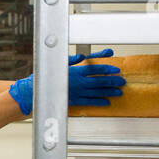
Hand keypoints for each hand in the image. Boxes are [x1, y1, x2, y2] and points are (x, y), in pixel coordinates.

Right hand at [8, 49, 125, 115]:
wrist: (36, 91)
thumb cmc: (47, 76)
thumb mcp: (60, 64)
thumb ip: (73, 60)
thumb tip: (84, 56)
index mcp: (76, 70)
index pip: (96, 68)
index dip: (107, 68)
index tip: (116, 69)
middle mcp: (78, 82)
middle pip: (100, 81)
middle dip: (112, 81)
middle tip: (122, 81)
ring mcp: (77, 92)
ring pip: (97, 92)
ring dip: (109, 92)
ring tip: (118, 92)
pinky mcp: (74, 101)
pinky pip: (89, 102)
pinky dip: (98, 102)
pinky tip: (106, 103)